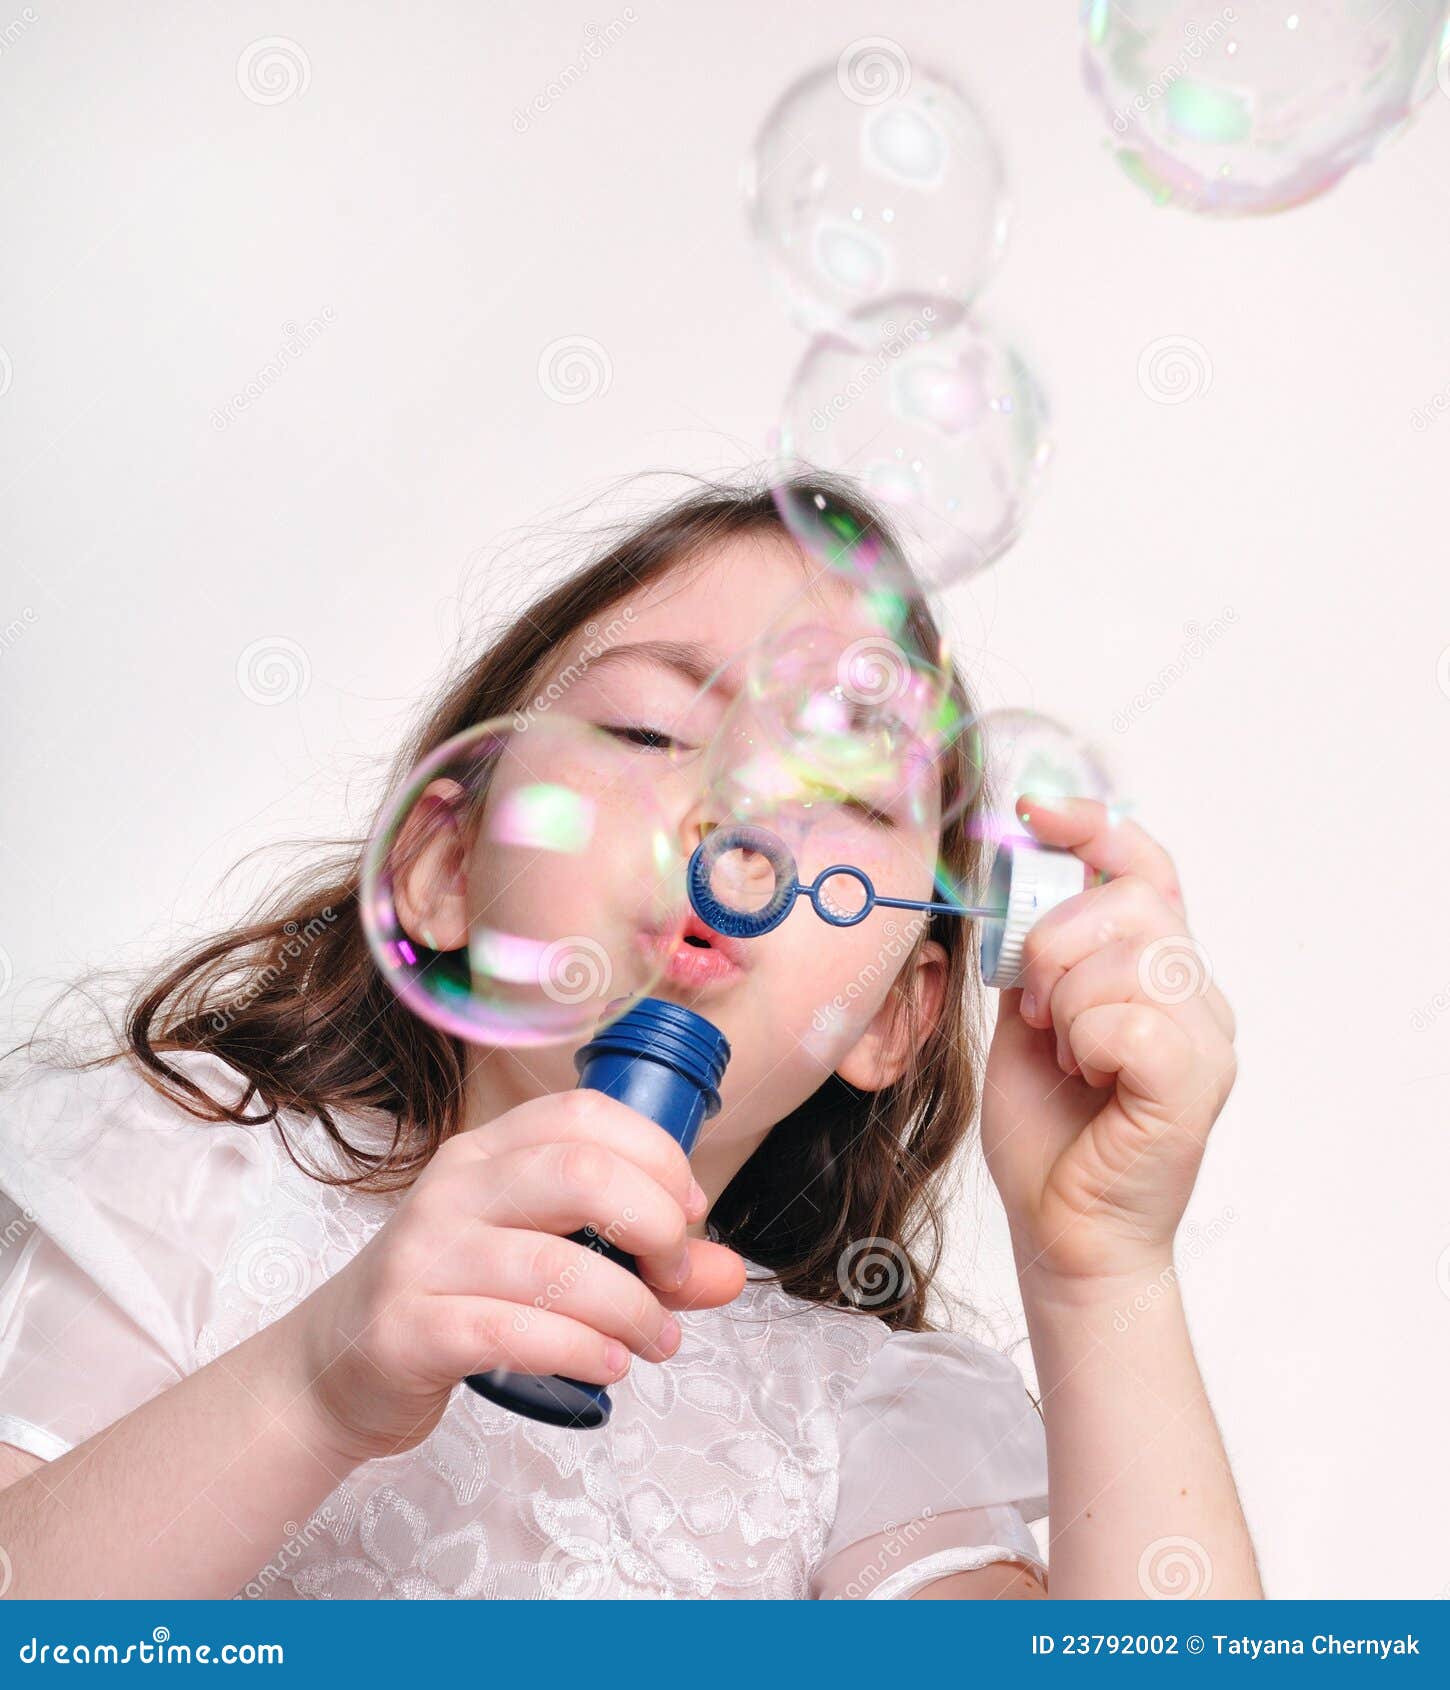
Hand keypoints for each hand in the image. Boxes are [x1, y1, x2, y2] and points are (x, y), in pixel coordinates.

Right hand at [286, 1090, 746, 1462]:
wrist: (335, 1367)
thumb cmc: (457, 1299)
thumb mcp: (547, 1263)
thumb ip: (641, 1263)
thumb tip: (731, 1272)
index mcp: (489, 1152)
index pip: (584, 1115)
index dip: (656, 1155)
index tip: (689, 1212)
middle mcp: (454, 1188)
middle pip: (579, 1172)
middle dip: (654, 1224)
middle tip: (674, 1277)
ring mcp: (424, 1255)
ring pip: (554, 1264)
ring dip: (630, 1308)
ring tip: (655, 1342)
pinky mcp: (408, 1327)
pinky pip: (510, 1331)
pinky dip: (578, 1349)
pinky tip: (608, 1365)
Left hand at [980, 796, 1236, 1292]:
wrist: (1060, 1229)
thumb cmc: (1048, 1128)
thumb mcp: (1026, 1017)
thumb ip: (1036, 952)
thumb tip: (1018, 879)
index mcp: (1159, 969)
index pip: (1148, 865)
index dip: (1095, 827)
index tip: (1035, 811)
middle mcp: (1198, 995)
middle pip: (1131, 901)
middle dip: (1053, 942)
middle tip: (1032, 1007)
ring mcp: (1206, 1039)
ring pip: (1128, 959)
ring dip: (1064, 1004)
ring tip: (1065, 1054)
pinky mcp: (1195, 1084)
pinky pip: (1131, 1020)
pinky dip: (1085, 1042)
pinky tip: (1087, 1079)